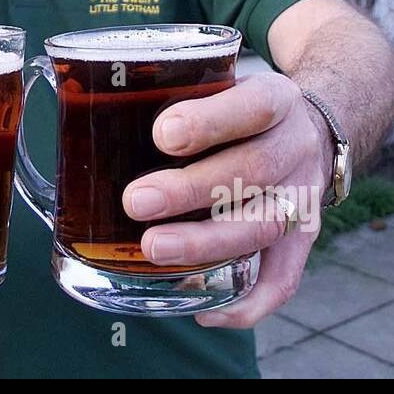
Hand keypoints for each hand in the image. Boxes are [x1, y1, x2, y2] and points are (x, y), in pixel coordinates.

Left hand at [122, 73, 334, 327]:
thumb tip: (81, 97)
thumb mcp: (222, 82)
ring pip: (262, 227)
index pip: (253, 106)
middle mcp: (295, 148)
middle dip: (191, 190)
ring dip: (206, 243)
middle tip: (136, 201)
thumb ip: (171, 90)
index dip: (211, 122)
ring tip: (153, 249)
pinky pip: (282, 280)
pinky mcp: (303, 241)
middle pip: (253, 171)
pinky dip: (245, 303)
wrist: (312, 129)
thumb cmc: (241, 110)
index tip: (163, 133)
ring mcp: (302, 198)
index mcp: (276, 100)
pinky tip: (201, 310)